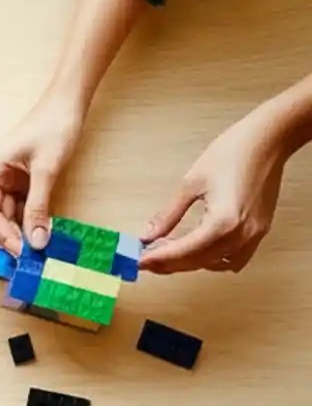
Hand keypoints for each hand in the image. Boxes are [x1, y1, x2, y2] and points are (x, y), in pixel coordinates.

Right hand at [0, 93, 84, 254]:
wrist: (69, 102)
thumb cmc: (55, 127)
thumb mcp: (47, 169)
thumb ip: (39, 207)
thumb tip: (37, 242)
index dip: (1, 233)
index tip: (20, 251)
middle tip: (12, 263)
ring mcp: (8, 177)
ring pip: (5, 213)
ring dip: (14, 233)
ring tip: (27, 255)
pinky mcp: (22, 179)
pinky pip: (19, 206)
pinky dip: (26, 222)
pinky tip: (36, 237)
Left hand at [140, 105, 289, 273]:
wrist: (267, 140)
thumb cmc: (233, 153)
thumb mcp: (190, 183)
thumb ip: (168, 215)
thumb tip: (148, 234)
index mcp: (223, 221)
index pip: (184, 251)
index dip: (158, 259)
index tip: (139, 262)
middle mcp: (241, 234)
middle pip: (198, 261)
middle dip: (169, 263)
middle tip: (146, 258)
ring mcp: (254, 234)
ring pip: (215, 264)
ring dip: (190, 262)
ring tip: (167, 250)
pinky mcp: (259, 231)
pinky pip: (234, 259)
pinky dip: (212, 259)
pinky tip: (195, 249)